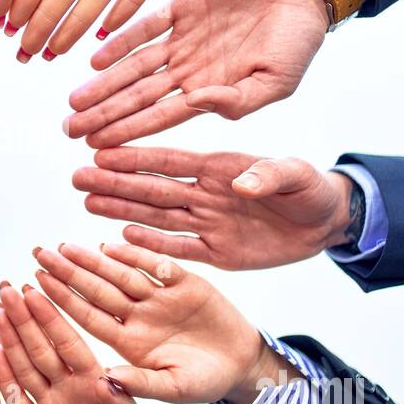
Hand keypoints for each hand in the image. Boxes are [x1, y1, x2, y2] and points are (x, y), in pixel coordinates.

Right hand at [0, 282, 154, 403]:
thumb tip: (105, 381)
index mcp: (93, 378)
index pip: (68, 343)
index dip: (52, 318)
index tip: (35, 291)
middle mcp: (67, 385)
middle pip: (41, 346)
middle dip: (24, 317)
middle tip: (7, 287)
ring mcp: (49, 403)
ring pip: (24, 366)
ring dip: (8, 339)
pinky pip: (15, 399)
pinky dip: (1, 378)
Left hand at [28, 242, 277, 403]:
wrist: (242, 364)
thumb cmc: (204, 382)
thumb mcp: (174, 388)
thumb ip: (142, 383)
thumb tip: (106, 380)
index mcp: (129, 342)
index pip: (89, 317)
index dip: (63, 300)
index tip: (37, 285)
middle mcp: (138, 316)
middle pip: (98, 290)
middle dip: (68, 272)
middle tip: (40, 253)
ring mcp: (159, 297)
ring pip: (122, 274)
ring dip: (95, 260)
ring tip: (67, 245)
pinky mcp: (185, 282)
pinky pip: (157, 265)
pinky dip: (138, 254)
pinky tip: (114, 244)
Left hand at [64, 0, 327, 145]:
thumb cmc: (298, 42)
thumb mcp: (277, 82)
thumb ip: (238, 100)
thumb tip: (197, 106)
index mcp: (209, 92)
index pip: (160, 118)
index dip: (129, 133)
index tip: (99, 149)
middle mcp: (188, 70)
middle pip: (137, 96)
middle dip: (104, 114)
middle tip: (69, 131)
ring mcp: (182, 39)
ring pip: (133, 65)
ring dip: (104, 83)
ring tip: (74, 102)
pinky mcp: (180, 7)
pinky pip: (145, 26)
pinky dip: (121, 40)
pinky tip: (95, 58)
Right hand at [73, 148, 358, 268]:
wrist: (327, 222)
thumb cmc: (311, 188)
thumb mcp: (296, 175)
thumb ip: (268, 174)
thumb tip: (241, 182)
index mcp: (219, 167)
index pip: (169, 161)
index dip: (134, 157)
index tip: (100, 151)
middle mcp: (205, 193)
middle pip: (151, 188)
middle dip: (114, 183)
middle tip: (77, 177)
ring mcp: (208, 222)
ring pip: (156, 216)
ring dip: (122, 211)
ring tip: (87, 203)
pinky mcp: (218, 252)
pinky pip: (179, 248)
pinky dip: (152, 245)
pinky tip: (122, 239)